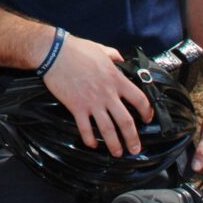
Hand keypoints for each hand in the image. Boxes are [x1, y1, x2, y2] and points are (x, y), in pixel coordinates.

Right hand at [41, 34, 152, 156]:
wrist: (55, 52)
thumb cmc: (77, 49)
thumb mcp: (101, 49)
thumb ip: (114, 56)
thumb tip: (120, 59)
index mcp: (116, 79)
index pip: (139, 99)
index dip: (147, 112)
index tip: (148, 119)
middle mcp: (107, 94)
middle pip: (126, 121)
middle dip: (132, 138)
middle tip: (136, 149)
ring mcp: (91, 102)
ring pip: (107, 129)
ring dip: (114, 144)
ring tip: (118, 153)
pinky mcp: (76, 107)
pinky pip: (85, 128)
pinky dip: (89, 138)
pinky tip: (92, 145)